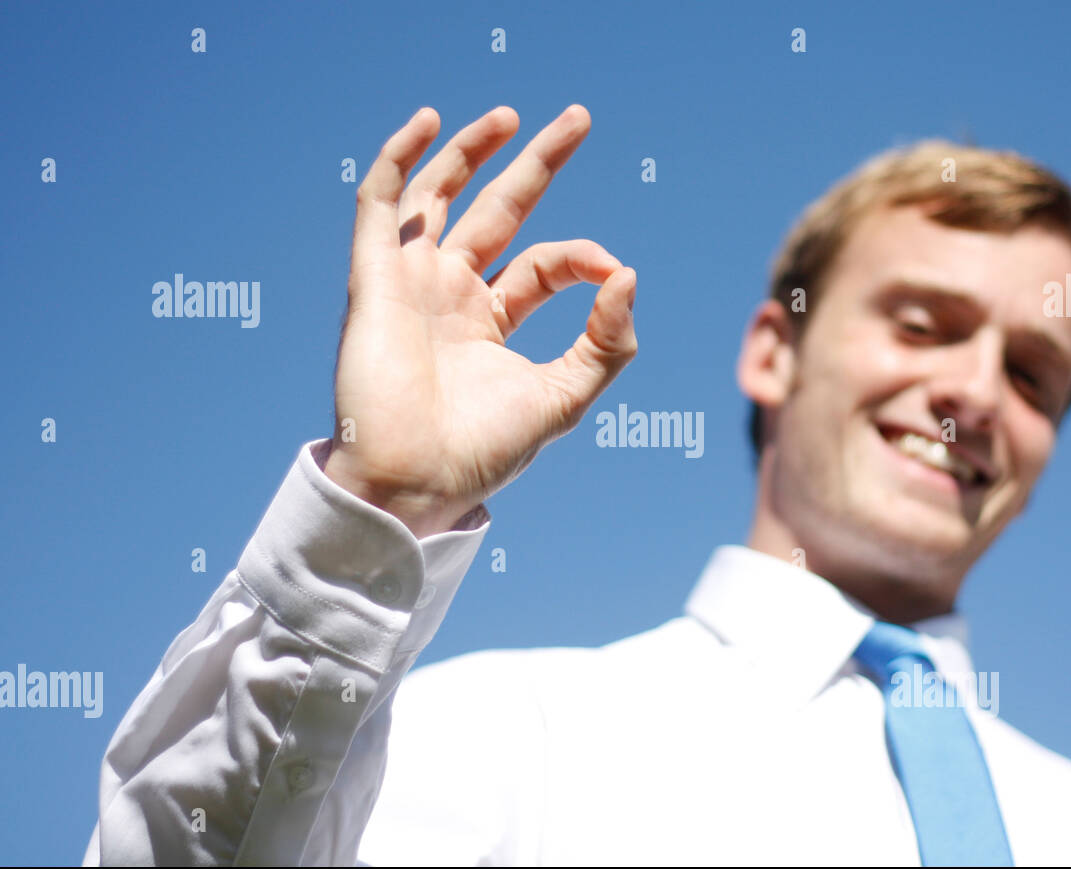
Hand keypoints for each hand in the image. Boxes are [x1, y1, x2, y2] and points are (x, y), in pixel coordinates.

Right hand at [323, 105, 637, 535]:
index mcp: (491, 322)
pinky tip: (428, 121)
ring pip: (439, 195)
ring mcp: (410, 282)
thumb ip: (606, 343)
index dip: (581, 257)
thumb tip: (628, 275)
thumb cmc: (483, 451)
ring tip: (511, 116)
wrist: (414, 481)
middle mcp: (451, 294)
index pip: (542, 264)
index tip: (612, 269)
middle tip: (580, 118)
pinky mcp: (373, 279)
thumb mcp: (564, 397)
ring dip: (470, 151)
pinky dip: (399, 158)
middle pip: (498, 210)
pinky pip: (379, 204)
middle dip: (536, 164)